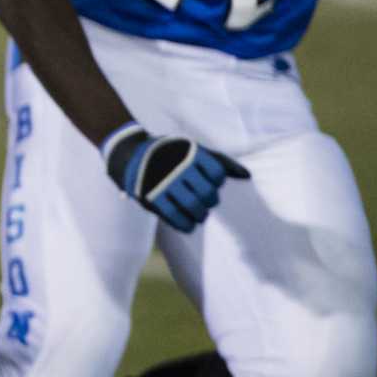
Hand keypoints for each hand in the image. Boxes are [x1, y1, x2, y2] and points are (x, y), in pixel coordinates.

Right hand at [101, 122, 250, 232]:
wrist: (129, 155)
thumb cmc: (169, 155)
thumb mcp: (193, 151)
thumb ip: (220, 162)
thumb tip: (247, 176)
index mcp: (189, 153)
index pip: (217, 175)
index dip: (216, 183)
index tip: (207, 183)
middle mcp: (177, 166)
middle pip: (208, 193)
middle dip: (209, 201)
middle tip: (203, 202)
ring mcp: (163, 182)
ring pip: (195, 207)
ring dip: (200, 215)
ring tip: (197, 214)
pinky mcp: (151, 197)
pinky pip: (175, 218)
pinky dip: (186, 225)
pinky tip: (188, 225)